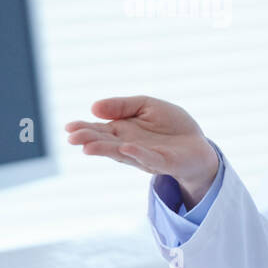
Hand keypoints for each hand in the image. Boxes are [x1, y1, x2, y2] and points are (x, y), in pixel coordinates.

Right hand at [64, 95, 219, 205]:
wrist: (198, 146)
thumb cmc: (171, 126)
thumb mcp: (147, 105)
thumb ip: (122, 105)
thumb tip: (94, 107)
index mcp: (123, 131)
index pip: (99, 129)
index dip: (84, 128)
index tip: (68, 127)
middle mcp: (129, 146)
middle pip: (106, 142)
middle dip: (89, 140)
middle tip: (71, 137)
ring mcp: (145, 156)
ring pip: (121, 153)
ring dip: (105, 150)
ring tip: (87, 147)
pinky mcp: (163, 162)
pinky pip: (149, 158)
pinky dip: (137, 153)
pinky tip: (125, 147)